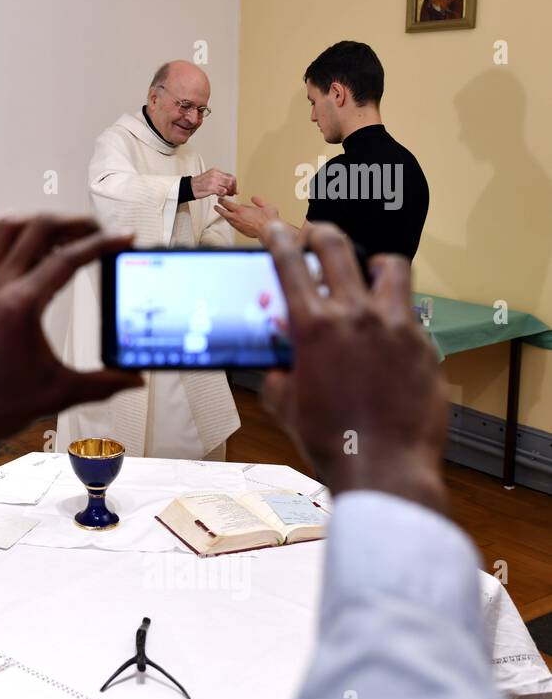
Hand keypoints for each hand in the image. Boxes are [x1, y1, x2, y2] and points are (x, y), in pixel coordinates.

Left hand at [0, 215, 142, 440]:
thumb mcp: (58, 394)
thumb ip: (102, 384)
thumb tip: (135, 379)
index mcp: (22, 305)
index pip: (68, 259)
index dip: (102, 245)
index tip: (125, 239)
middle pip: (38, 229)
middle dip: (74, 222)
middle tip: (99, 232)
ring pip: (6, 229)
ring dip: (37, 221)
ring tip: (64, 231)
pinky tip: (8, 232)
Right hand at [190, 168, 236, 198]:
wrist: (188, 187)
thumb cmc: (198, 184)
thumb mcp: (210, 178)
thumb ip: (219, 180)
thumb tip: (228, 185)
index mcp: (215, 171)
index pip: (230, 175)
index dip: (234, 183)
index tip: (234, 188)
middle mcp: (215, 174)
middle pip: (231, 180)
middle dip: (233, 187)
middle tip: (233, 192)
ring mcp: (213, 180)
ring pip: (228, 185)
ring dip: (229, 191)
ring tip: (226, 194)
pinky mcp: (211, 187)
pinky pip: (223, 191)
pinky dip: (223, 194)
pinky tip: (219, 195)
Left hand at [215, 195, 277, 239]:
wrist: (269, 231)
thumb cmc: (268, 219)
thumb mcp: (265, 205)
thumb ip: (258, 201)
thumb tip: (253, 198)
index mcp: (241, 210)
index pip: (228, 204)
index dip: (223, 201)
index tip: (220, 199)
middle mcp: (237, 218)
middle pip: (224, 213)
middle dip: (219, 209)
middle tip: (216, 206)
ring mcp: (238, 225)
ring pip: (228, 219)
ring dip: (224, 215)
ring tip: (223, 213)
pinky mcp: (240, 231)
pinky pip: (233, 225)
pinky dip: (230, 221)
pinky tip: (232, 220)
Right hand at [259, 222, 449, 515]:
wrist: (383, 468)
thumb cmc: (331, 441)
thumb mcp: (284, 404)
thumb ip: (279, 371)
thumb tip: (280, 360)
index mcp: (314, 328)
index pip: (290, 264)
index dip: (279, 239)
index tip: (276, 230)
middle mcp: (356, 316)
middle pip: (338, 248)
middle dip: (321, 233)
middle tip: (315, 235)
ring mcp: (395, 326)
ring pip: (390, 267)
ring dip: (373, 263)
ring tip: (368, 271)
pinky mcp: (423, 344)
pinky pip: (410, 311)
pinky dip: (395, 310)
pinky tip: (387, 329)